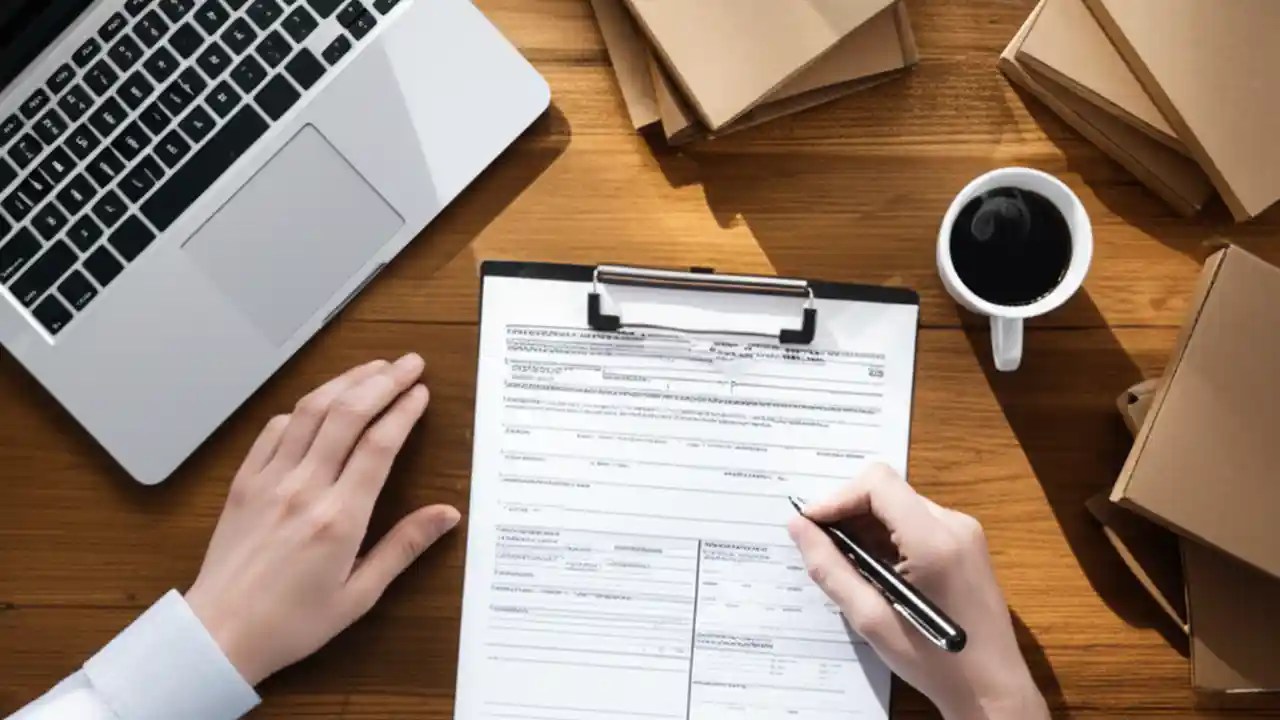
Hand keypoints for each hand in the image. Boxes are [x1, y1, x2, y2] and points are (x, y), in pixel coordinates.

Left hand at [185, 354, 460, 684]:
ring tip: (372, 367)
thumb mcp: (360, 595)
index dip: (404, 410)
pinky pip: (273, 430)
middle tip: (408, 363)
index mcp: (339, 518)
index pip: (379, 445)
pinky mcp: (244, 482)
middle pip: (348, 414)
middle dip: (382, 380)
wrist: (218, 634)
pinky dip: (301, 408)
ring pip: (310, 411)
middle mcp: (304, 489)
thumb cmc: (291, 623)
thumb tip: (447, 515)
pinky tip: (318, 402)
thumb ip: (404, 547)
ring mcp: (269, 480)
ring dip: (344, 382)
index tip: (421, 392)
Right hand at [788, 464, 1047, 719]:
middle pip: (887, 492)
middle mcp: (954, 524)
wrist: (992, 688)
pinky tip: (879, 572)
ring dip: (868, 528)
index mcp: (933, 540)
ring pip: (900, 506)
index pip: (878, 483)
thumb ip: (830, 567)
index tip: (810, 525)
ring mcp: (965, 532)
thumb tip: (798, 526)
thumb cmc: (933, 661)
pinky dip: (888, 537)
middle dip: (849, 514)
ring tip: (852, 568)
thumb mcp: (870, 619)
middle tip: (825, 550)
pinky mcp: (967, 544)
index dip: (837, 497)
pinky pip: (916, 522)